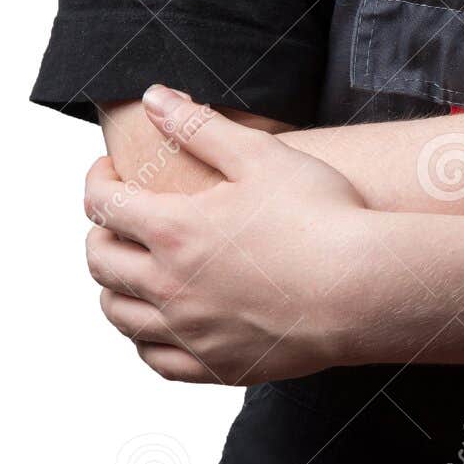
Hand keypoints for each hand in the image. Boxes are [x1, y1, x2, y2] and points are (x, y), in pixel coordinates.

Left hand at [82, 86, 379, 383]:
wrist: (365, 289)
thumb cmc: (321, 218)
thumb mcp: (262, 155)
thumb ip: (201, 126)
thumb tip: (153, 98)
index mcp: (175, 230)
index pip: (102, 204)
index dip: (97, 181)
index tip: (109, 173)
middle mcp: (170, 286)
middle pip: (100, 262)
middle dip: (99, 233)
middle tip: (119, 220)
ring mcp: (191, 332)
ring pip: (119, 315)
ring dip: (114, 287)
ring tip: (133, 271)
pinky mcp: (217, 365)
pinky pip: (156, 362)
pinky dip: (144, 341)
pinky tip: (160, 326)